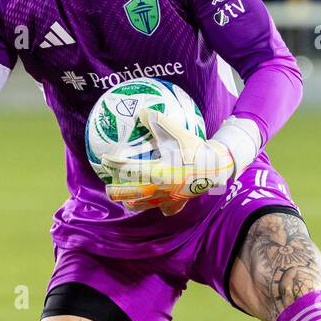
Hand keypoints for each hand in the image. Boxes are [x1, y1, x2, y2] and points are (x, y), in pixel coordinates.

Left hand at [102, 107, 235, 215]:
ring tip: (127, 196)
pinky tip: (158, 201)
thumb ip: (158, 122)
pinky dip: (159, 206)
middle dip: (115, 190)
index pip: (125, 170)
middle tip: (109, 184)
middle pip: (127, 194)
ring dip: (131, 201)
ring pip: (141, 206)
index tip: (104, 160)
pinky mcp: (177, 204)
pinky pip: (164, 209)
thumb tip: (143, 111)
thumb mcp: (177, 132)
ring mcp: (166, 199)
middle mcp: (157, 189)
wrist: (216, 168)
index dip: (112, 164)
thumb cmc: (195, 149)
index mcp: (154, 172)